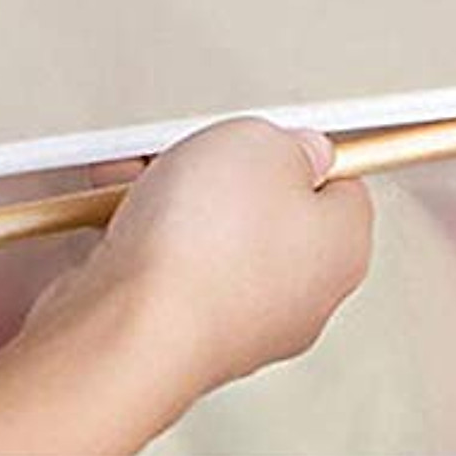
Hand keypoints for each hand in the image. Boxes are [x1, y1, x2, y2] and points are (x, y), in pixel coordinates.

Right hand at [30, 117, 373, 391]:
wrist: (131, 320)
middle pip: (263, 205)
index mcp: (341, 247)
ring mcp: (240, 316)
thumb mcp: (259, 143)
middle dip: (219, 172)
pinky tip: (114, 213)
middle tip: (194, 154)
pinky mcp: (181, 325)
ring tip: (140, 181)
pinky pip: (163, 259)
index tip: (262, 130)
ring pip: (206, 230)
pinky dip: (138, 231)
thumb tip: (291, 150)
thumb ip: (288, 141)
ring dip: (169, 197)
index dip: (295, 148)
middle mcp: (301, 293)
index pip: (339, 183)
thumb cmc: (203, 246)